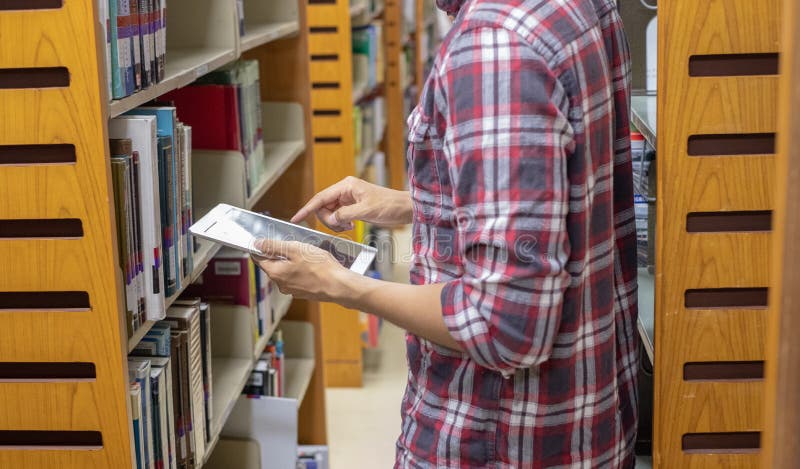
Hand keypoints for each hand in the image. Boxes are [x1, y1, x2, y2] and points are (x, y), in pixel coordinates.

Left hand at [252, 238, 354, 302]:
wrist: (338, 285)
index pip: (259, 259)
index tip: (269, 240)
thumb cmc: (319, 267)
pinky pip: (296, 277)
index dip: (262, 248)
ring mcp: (292, 290)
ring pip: (286, 271)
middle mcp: (280, 284)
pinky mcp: (302, 292)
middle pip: (273, 265)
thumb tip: (257, 244)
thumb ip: (274, 246)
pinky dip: (300, 270)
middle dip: (280, 254)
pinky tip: (312, 265)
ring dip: (292, 262)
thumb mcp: (295, 249)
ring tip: (306, 255)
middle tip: (294, 245)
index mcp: (275, 273)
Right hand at [291, 176, 411, 231]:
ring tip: (349, 227)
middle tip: (342, 227)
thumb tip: (331, 219)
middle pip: (323, 207)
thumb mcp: (366, 210)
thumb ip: (346, 214)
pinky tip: (351, 226)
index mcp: (346, 186)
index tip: (296, 218)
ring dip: (335, 223)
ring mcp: (348, 199)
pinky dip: (340, 224)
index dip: (306, 208)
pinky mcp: (352, 208)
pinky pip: (338, 217)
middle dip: (328, 219)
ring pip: (330, 213)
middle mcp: (344, 191)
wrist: (404, 209)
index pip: (320, 198)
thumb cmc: (389, 205)